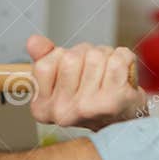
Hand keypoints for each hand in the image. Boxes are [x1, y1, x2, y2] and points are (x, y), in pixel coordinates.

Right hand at [26, 35, 147, 130]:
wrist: (124, 118)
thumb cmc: (92, 97)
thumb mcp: (62, 78)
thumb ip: (44, 57)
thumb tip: (33, 41)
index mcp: (42, 108)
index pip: (44, 64)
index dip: (62, 58)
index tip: (74, 73)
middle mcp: (61, 112)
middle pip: (71, 57)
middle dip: (86, 55)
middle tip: (96, 72)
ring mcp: (86, 108)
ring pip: (95, 56)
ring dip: (106, 56)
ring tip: (109, 74)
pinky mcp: (112, 102)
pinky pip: (117, 59)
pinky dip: (125, 58)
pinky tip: (123, 74)